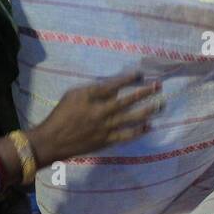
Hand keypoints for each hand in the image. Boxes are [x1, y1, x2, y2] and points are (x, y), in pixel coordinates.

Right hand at [29, 71, 162, 164]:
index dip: (128, 79)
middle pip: (127, 101)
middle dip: (144, 92)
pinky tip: (148, 126)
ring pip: (131, 118)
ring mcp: (105, 127)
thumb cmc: (61, 114)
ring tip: (160, 104)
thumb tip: (112, 89)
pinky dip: (138, 131)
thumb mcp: (73, 95)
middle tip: (158, 86)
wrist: (53, 140)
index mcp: (90, 98)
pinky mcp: (106, 140)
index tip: (140, 73)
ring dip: (147, 110)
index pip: (113, 85)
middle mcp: (100, 112)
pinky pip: (126, 135)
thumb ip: (92, 91)